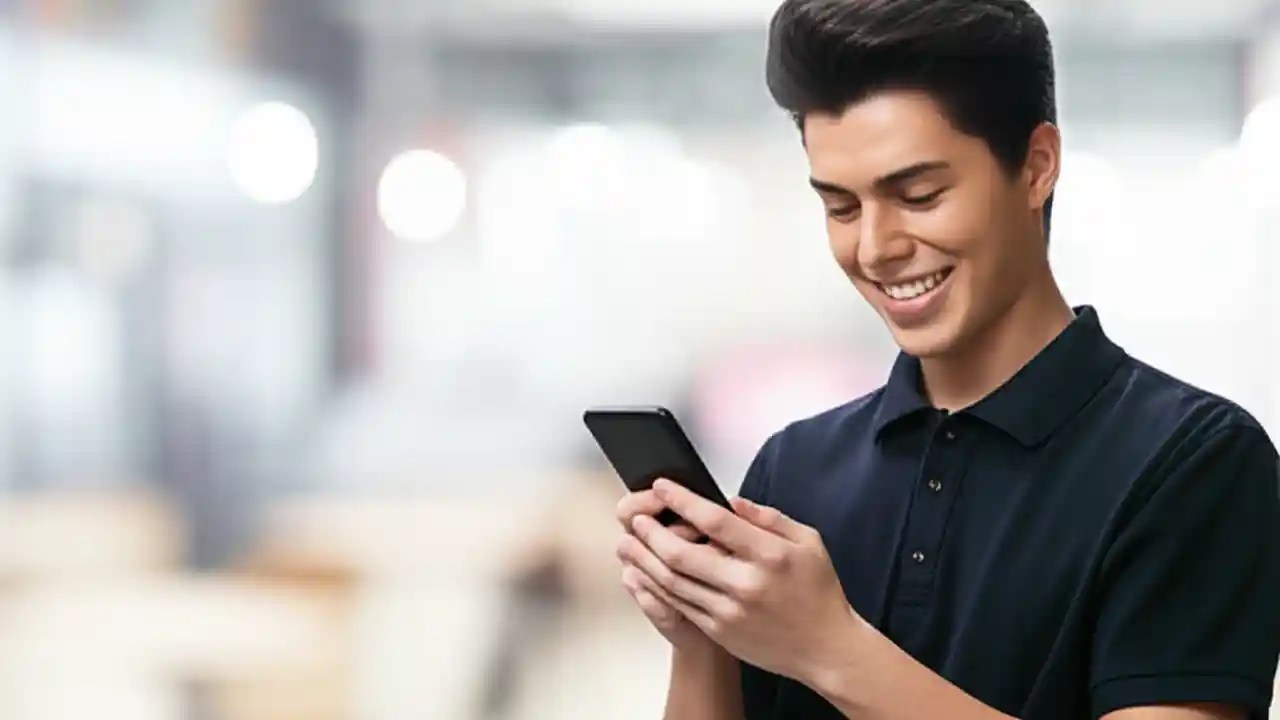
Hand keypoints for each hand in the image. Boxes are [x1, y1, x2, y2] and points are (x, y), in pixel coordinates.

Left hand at [619, 479, 859, 683]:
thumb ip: (769, 518)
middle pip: (682, 553)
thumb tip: (730, 501)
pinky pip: (679, 605)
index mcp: (770, 555)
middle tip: (635, 517)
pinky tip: (643, 573)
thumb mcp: (808, 542)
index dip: (683, 500)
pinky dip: (656, 587)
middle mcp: (746, 584)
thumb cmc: (819, 591)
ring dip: (644, 560)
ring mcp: (730, 611)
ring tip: (627, 542)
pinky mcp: (720, 631)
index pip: (715, 521)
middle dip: (651, 532)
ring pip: (673, 582)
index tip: (663, 486)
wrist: (827, 649)